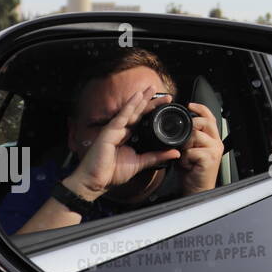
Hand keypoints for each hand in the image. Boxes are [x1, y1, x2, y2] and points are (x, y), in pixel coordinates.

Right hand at [66, 88, 181, 197]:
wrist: (96, 181)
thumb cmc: (113, 173)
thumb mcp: (140, 163)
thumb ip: (156, 156)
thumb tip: (175, 153)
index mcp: (129, 136)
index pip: (144, 120)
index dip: (155, 112)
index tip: (168, 106)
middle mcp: (122, 131)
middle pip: (139, 113)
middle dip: (152, 102)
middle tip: (167, 95)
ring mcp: (115, 130)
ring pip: (132, 111)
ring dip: (142, 99)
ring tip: (152, 89)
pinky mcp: (109, 132)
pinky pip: (121, 117)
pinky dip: (129, 106)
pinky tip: (137, 97)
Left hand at [177, 102, 223, 195]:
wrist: (197, 190)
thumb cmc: (192, 172)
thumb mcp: (189, 151)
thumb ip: (187, 139)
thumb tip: (177, 130)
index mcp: (212, 139)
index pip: (209, 117)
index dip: (200, 108)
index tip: (189, 105)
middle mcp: (216, 142)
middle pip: (203, 122)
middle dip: (190, 128)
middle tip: (184, 143)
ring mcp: (214, 150)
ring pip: (195, 136)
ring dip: (184, 146)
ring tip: (184, 157)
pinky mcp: (209, 159)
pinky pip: (191, 151)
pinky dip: (184, 158)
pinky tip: (186, 165)